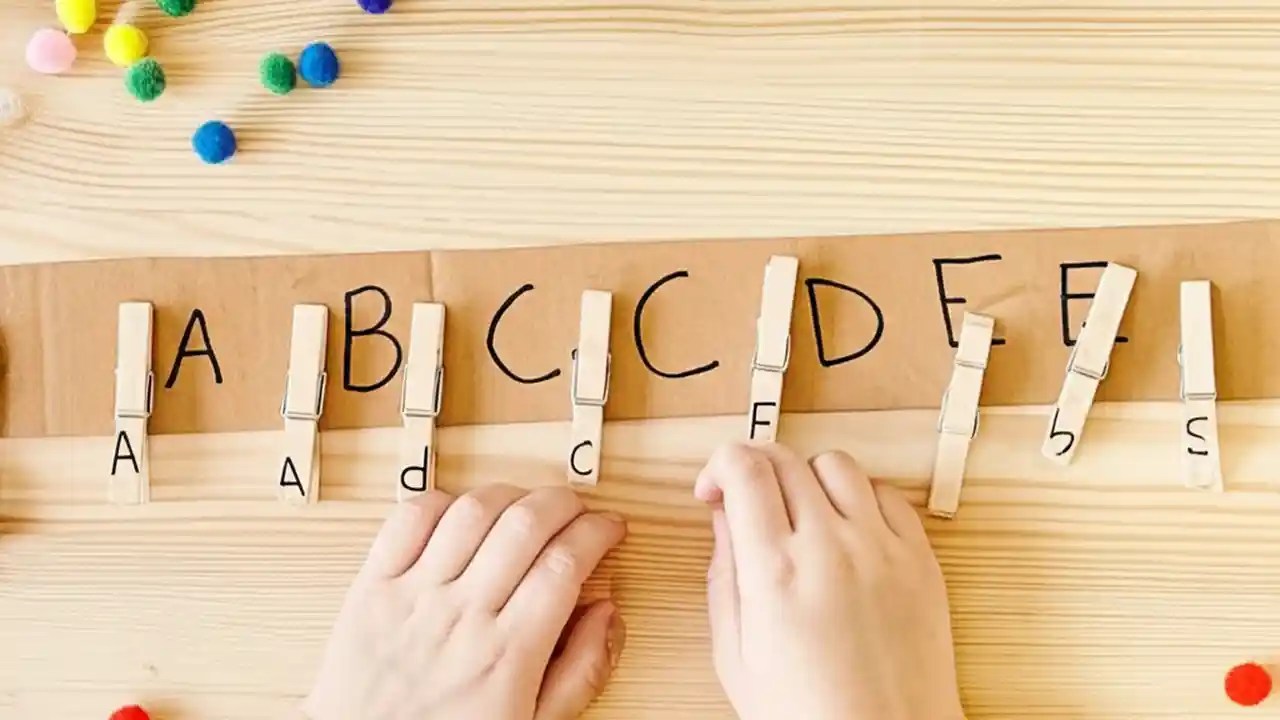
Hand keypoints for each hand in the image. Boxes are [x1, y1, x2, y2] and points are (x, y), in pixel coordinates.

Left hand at [301, 485, 627, 719]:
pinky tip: (462, 514)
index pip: (566, 564)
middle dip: (564, 502)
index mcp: (507, 656)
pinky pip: (409, 520)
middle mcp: (461, 617)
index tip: (609, 528)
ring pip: (473, 511)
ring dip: (510, 494)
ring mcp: (413, 597)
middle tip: (577, 509)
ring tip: (524, 506)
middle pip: (526, 524)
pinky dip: (442, 501)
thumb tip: (607, 613)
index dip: (598, 532)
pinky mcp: (372, 587)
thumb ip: (579, 672)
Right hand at [695, 443, 963, 719]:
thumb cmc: (811, 717)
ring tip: (800, 514)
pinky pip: (888, 494)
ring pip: (837, 464)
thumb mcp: (736, 657)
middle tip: (748, 500)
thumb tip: (722, 517)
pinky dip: (860, 497)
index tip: (715, 488)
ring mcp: (882, 550)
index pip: (744, 468)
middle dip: (754, 468)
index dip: (719, 464)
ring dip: (807, 477)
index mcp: (776, 573)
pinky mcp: (920, 560)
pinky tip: (847, 528)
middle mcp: (831, 548)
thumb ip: (723, 576)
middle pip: (785, 458)